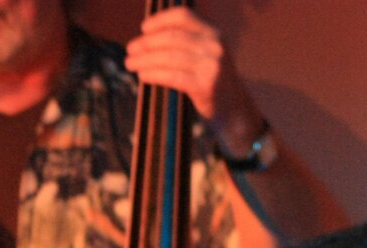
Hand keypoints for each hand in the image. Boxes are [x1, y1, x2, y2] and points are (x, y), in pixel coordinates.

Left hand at [124, 7, 262, 148]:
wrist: (236, 111)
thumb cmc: (214, 81)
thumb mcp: (206, 54)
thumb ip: (186, 42)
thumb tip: (147, 38)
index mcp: (214, 33)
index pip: (183, 16)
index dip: (160, 20)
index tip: (144, 29)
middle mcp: (215, 46)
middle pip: (171, 38)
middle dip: (146, 43)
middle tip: (130, 50)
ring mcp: (212, 66)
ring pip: (168, 57)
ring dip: (144, 60)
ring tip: (130, 64)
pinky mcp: (205, 86)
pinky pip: (172, 76)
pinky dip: (153, 74)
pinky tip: (143, 76)